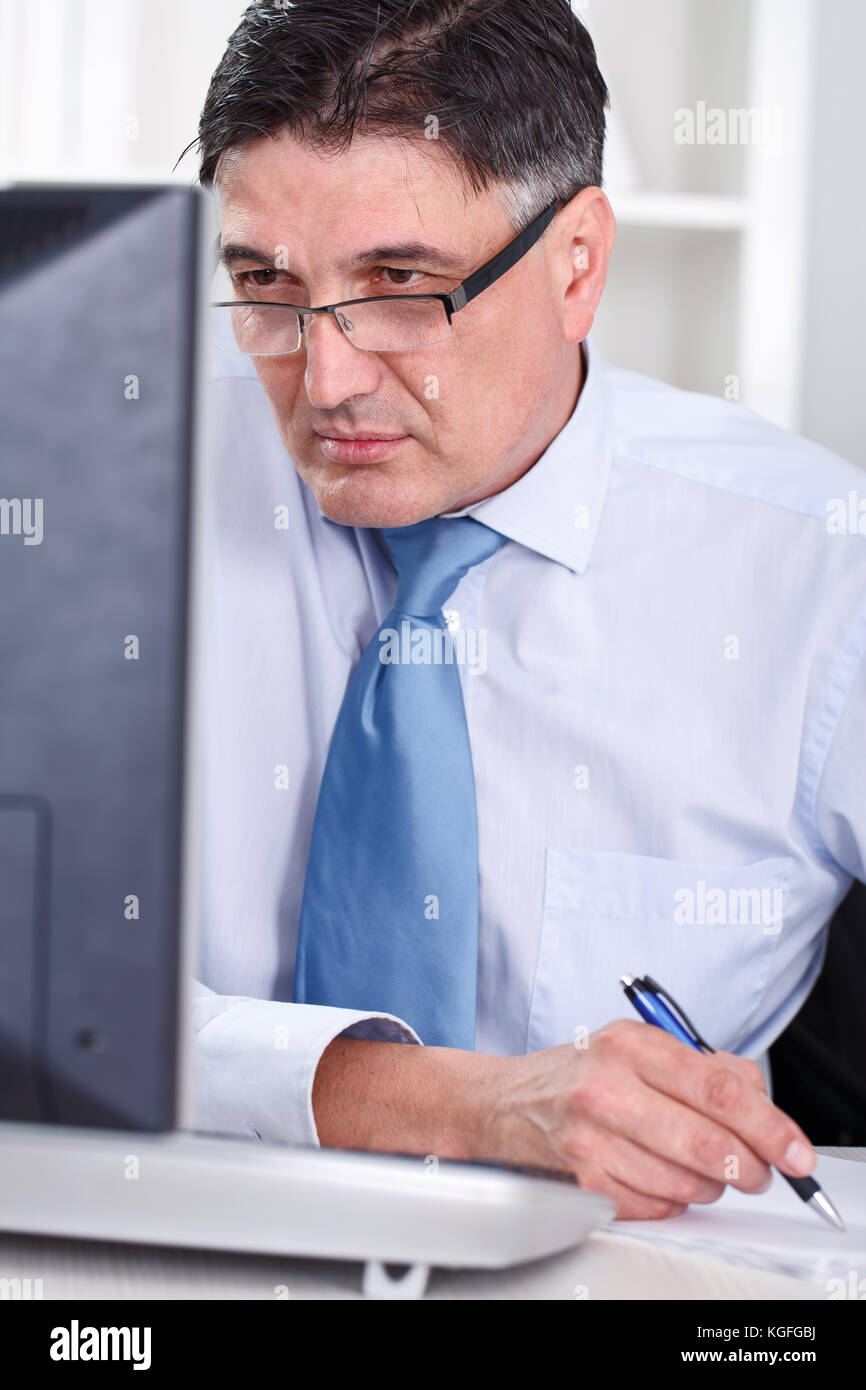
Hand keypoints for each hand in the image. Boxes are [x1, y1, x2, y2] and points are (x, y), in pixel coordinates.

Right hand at [475, 1019, 815, 1219]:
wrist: (501, 1105)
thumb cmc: (578, 1074)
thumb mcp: (637, 1046)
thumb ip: (705, 1066)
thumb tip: (759, 1101)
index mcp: (629, 1046)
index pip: (717, 1088)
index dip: (767, 1125)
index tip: (794, 1149)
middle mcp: (606, 1089)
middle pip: (708, 1144)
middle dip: (749, 1166)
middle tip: (758, 1171)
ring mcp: (591, 1140)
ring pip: (688, 1183)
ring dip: (708, 1184)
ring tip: (695, 1165)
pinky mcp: (583, 1183)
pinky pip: (657, 1207)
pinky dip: (671, 1199)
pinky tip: (657, 1174)